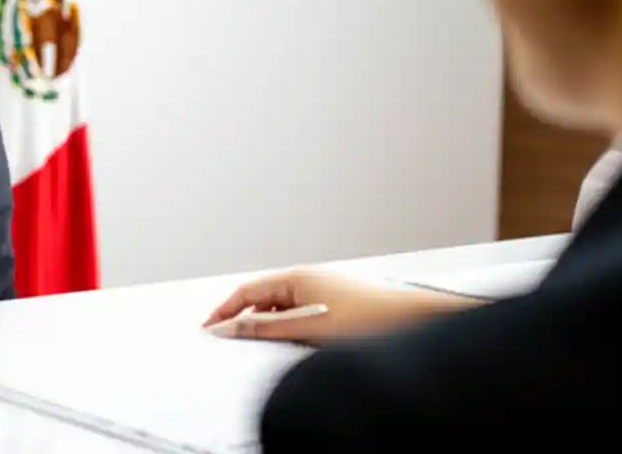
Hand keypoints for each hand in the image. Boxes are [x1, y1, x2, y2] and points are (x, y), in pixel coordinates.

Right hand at [201, 268, 476, 343]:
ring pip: (280, 308)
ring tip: (256, 345)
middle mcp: (306, 279)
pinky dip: (286, 327)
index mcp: (296, 277)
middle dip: (241, 318)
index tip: (208, 328)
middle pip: (261, 299)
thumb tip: (233, 327)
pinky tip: (288, 344)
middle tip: (226, 339)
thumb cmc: (367, 318)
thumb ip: (266, 327)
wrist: (413, 319)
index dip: (224, 310)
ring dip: (265, 325)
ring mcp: (320, 290)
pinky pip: (297, 314)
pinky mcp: (333, 304)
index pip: (247, 291)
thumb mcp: (309, 327)